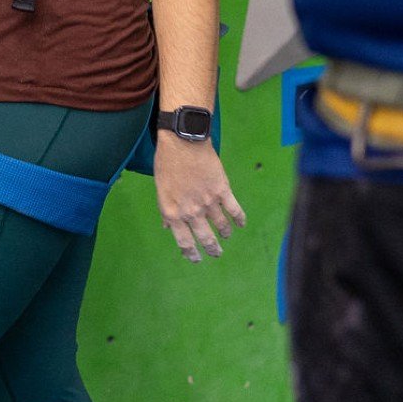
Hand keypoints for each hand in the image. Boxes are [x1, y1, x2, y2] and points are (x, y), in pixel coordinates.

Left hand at [154, 135, 246, 262]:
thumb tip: (167, 227)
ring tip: (227, 236)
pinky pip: (234, 210)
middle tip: (216, 253)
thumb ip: (167, 211)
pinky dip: (239, 219)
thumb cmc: (167, 163)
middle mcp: (191, 212)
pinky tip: (241, 224)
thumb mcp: (161, 189)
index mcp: (173, 213)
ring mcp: (208, 203)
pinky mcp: (222, 191)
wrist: (183, 142)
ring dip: (225, 233)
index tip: (196, 259)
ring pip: (221, 226)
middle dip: (212, 249)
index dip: (191, 254)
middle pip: (205, 238)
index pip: (184, 242)